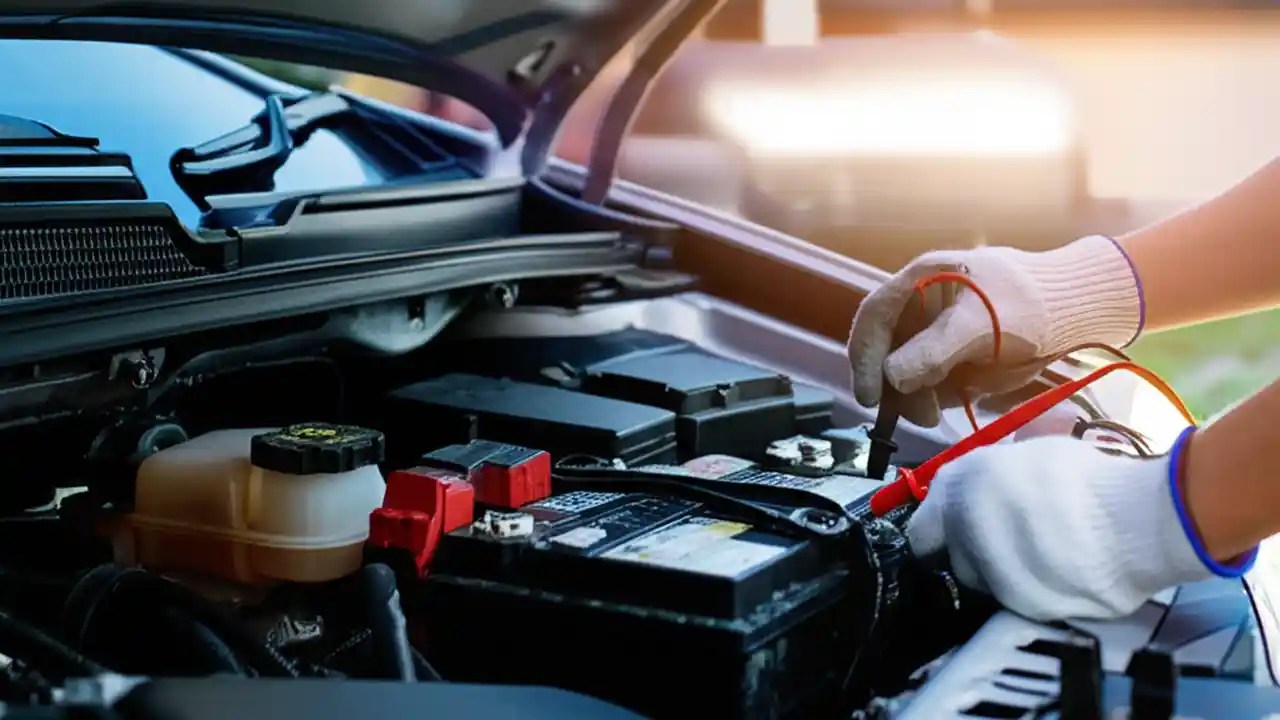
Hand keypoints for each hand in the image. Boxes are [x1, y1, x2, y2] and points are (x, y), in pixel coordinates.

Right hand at [847, 236, 1140, 426]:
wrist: (1082, 307)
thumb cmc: (1034, 302)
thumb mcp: (982, 324)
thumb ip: (935, 350)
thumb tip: (891, 377)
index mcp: (922, 280)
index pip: (875, 317)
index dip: (865, 357)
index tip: (871, 396)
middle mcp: (923, 304)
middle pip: (887, 348)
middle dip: (895, 385)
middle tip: (918, 416)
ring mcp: (940, 330)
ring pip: (907, 370)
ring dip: (916, 396)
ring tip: (937, 414)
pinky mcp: (957, 352)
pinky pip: (932, 380)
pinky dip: (936, 396)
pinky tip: (955, 400)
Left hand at [905, 435, 1249, 620]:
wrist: (1140, 518)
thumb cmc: (1086, 476)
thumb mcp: (1023, 456)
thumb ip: (983, 480)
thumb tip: (970, 493)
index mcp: (962, 490)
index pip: (920, 532)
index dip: (938, 533)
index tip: (952, 534)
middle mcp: (967, 535)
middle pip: (953, 561)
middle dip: (972, 553)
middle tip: (1010, 539)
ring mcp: (996, 577)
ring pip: (986, 585)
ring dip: (1003, 574)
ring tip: (1044, 554)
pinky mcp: (1026, 609)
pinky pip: (1018, 602)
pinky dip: (1035, 591)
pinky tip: (1062, 573)